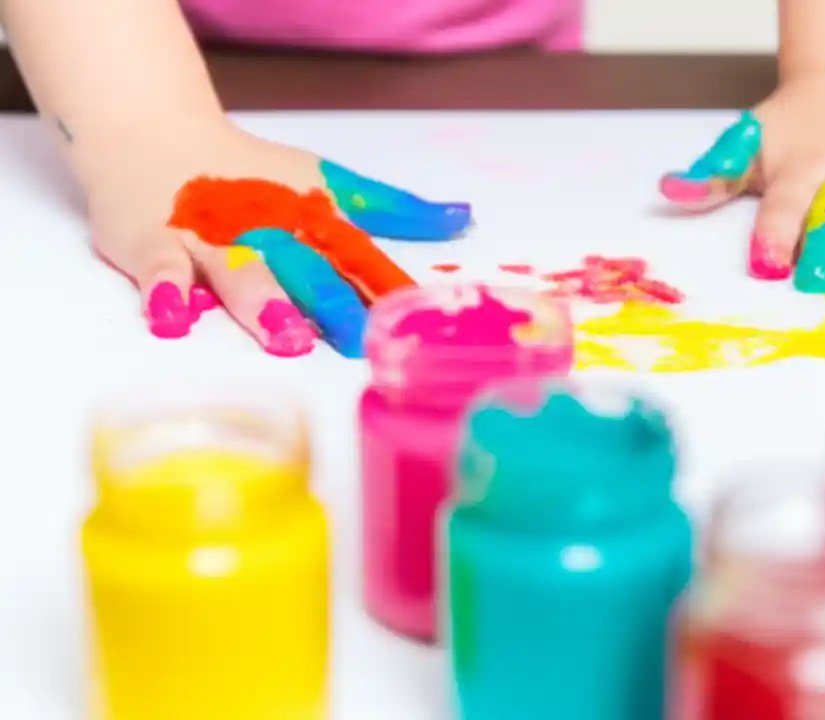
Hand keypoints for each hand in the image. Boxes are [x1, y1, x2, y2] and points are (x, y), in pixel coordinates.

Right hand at [87, 120, 469, 355]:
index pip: (358, 258)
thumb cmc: (253, 176)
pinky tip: (172, 319)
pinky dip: (166, 290)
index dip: (387, 287)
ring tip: (283, 333)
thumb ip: (394, 210)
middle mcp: (268, 232)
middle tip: (356, 335)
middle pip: (304, 268)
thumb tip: (465, 217)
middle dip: (331, 302)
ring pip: (238, 273)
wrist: (156, 133)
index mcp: (312, 222)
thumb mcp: (327, 186)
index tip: (417, 320)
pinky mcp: (154, 242)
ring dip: (262, 301)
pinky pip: (160, 268)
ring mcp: (211, 239)